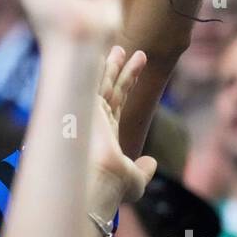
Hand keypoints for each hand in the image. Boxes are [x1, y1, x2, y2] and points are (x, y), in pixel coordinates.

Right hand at [88, 45, 158, 206]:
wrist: (98, 183)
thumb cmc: (113, 188)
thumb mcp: (135, 180)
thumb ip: (143, 171)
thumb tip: (151, 163)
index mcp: (104, 136)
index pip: (117, 102)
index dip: (127, 82)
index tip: (135, 65)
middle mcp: (94, 123)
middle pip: (109, 89)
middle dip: (117, 69)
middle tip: (123, 49)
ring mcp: (88, 114)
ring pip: (101, 82)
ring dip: (111, 65)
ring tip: (121, 47)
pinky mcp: (84, 107)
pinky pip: (92, 80)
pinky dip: (96, 66)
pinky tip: (102, 50)